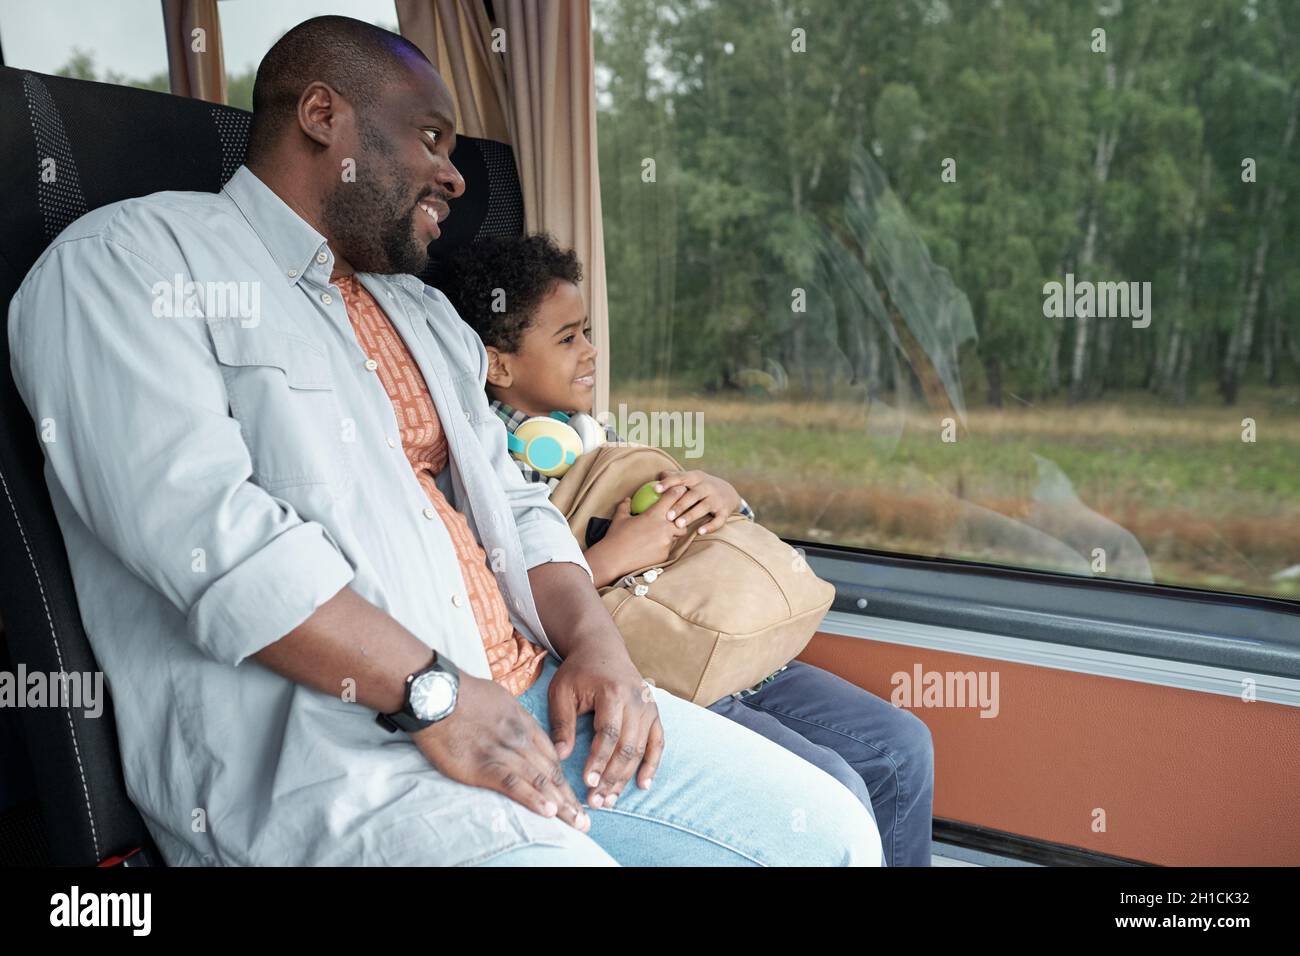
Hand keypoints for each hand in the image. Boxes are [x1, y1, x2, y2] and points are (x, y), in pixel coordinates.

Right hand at [411, 673, 590, 831]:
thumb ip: (511, 716)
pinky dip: (533, 799)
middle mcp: (519, 739)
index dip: (563, 779)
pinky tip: (548, 812)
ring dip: (560, 805)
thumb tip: (514, 725)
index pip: (551, 756)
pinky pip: (514, 784)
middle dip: (569, 798)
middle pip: (551, 772)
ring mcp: (503, 753)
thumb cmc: (461, 693)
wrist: (437, 694)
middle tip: (584, 819)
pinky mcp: (484, 766)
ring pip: (539, 781)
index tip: (572, 795)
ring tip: (575, 822)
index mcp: (523, 723)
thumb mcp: (498, 698)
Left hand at [547, 644, 664, 809]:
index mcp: (612, 692)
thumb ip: (562, 723)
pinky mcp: (654, 713)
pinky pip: (658, 742)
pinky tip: (643, 785)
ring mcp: (648, 707)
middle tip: (597, 800)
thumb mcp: (562, 691)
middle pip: (627, 746)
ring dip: (626, 777)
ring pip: (641, 748)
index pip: (608, 733)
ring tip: (609, 799)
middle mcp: (636, 700)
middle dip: (612, 776)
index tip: (587, 782)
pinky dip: (652, 765)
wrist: (602, 649)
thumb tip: (560, 756)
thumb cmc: (578, 671)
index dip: (599, 760)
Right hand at [585, 487, 688, 585]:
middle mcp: (664, 528)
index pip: (672, 497)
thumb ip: (626, 506)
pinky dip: (665, 544)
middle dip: (682, 514)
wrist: (614, 559)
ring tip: (666, 531)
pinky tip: (656, 545)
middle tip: (677, 513)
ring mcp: (666, 542)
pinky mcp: (664, 555)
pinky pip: (669, 547)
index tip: (678, 490)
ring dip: (675, 531)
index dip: (678, 491)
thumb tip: (628, 499)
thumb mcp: (620, 518)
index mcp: (654, 515)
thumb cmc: (616, 536)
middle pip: (682, 517)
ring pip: (678, 534)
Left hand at [654, 469, 742, 533]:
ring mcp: (717, 499)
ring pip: (704, 507)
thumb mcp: (691, 478)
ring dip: (691, 515)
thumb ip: (675, 477)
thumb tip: (656, 477)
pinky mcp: (724, 511)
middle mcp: (708, 487)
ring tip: (679, 525)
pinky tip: (700, 532)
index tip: (656, 489)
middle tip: (667, 516)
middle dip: (680, 505)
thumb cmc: (701, 487)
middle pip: (693, 495)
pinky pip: (718, 520)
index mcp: (696, 477)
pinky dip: (710, 526)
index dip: (669, 483)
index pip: (681, 478)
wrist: (729, 492)